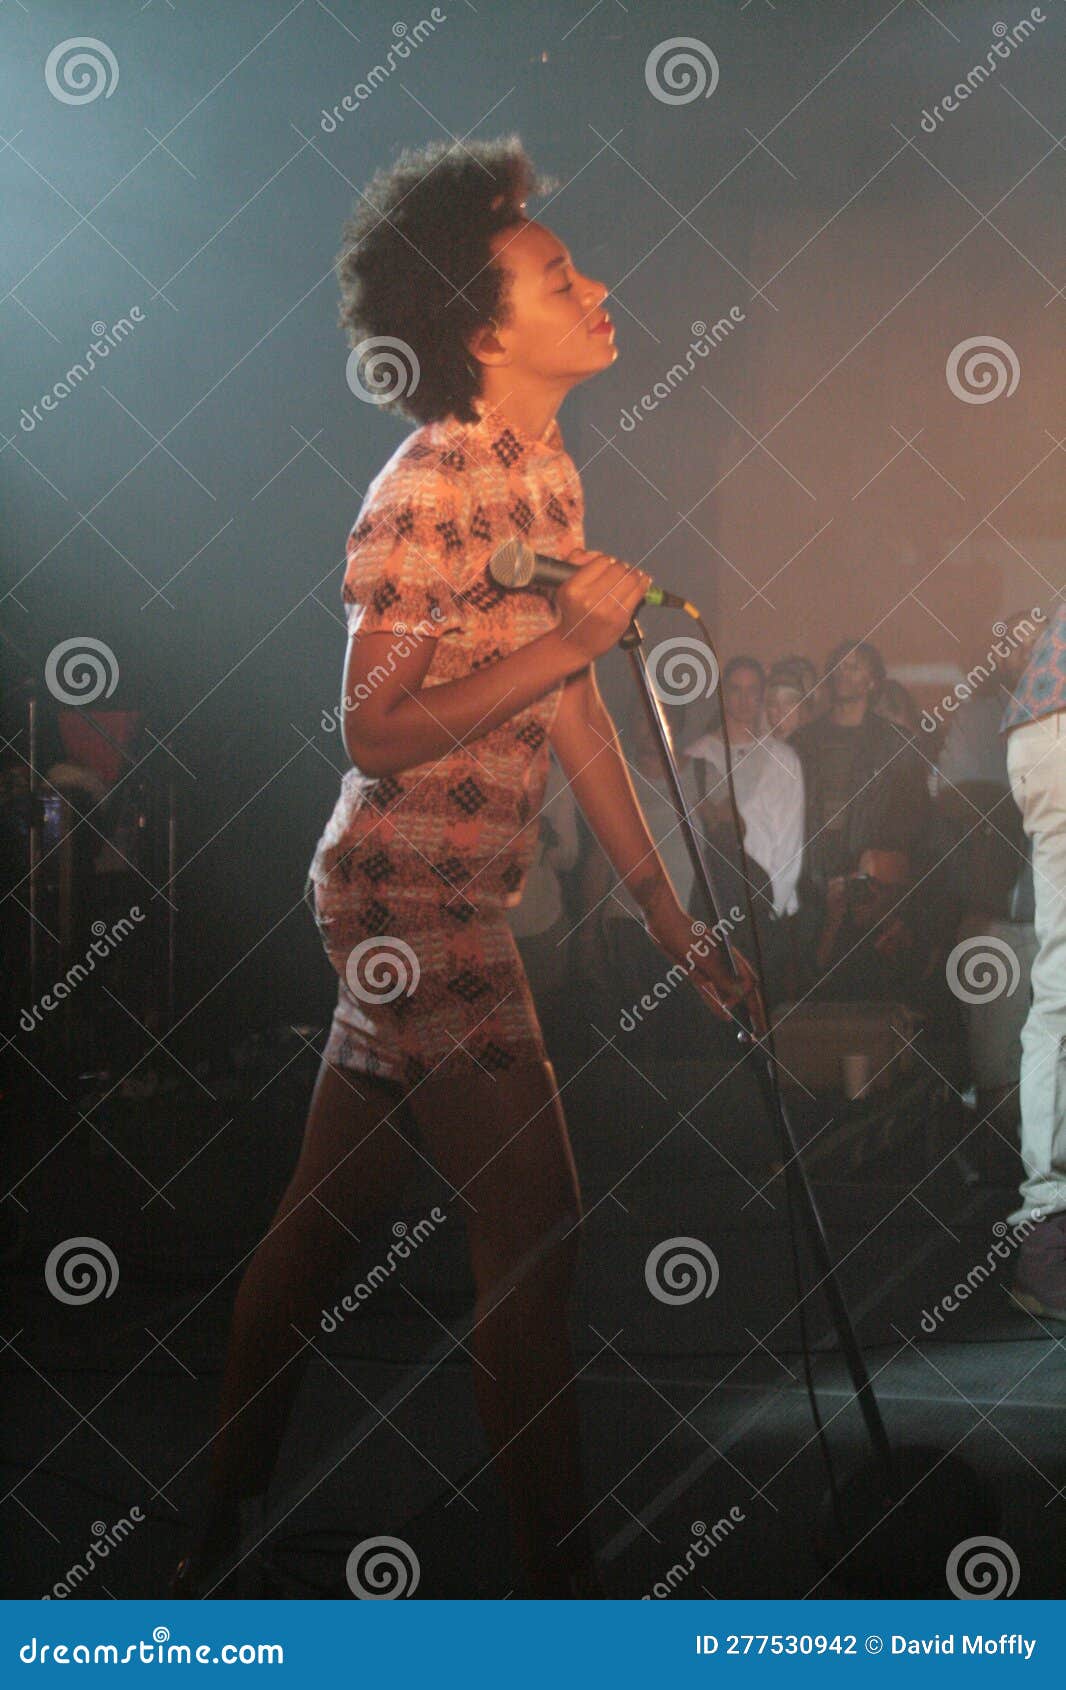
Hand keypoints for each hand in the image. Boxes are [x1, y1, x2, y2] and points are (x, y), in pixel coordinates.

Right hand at [554, 547, 651, 664]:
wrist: (575, 643)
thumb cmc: (572, 612)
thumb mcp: (564, 585)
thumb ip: (576, 561)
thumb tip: (598, 554)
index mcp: (573, 589)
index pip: (601, 561)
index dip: (607, 561)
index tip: (609, 564)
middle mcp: (589, 599)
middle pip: (617, 569)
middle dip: (621, 567)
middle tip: (621, 570)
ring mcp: (606, 610)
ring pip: (630, 578)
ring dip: (634, 573)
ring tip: (633, 574)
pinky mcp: (620, 618)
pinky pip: (638, 593)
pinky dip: (643, 583)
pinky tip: (644, 580)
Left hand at [642, 887, 765, 1033]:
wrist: (663, 922)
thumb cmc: (685, 935)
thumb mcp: (703, 958)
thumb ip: (722, 977)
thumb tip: (739, 996)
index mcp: (730, 959)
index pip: (750, 985)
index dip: (754, 1004)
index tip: (754, 1019)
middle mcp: (724, 965)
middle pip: (742, 992)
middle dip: (752, 1011)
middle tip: (759, 1031)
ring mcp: (710, 969)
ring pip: (727, 995)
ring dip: (736, 1011)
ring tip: (747, 1029)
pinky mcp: (696, 972)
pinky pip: (710, 993)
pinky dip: (717, 1005)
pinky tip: (725, 1017)